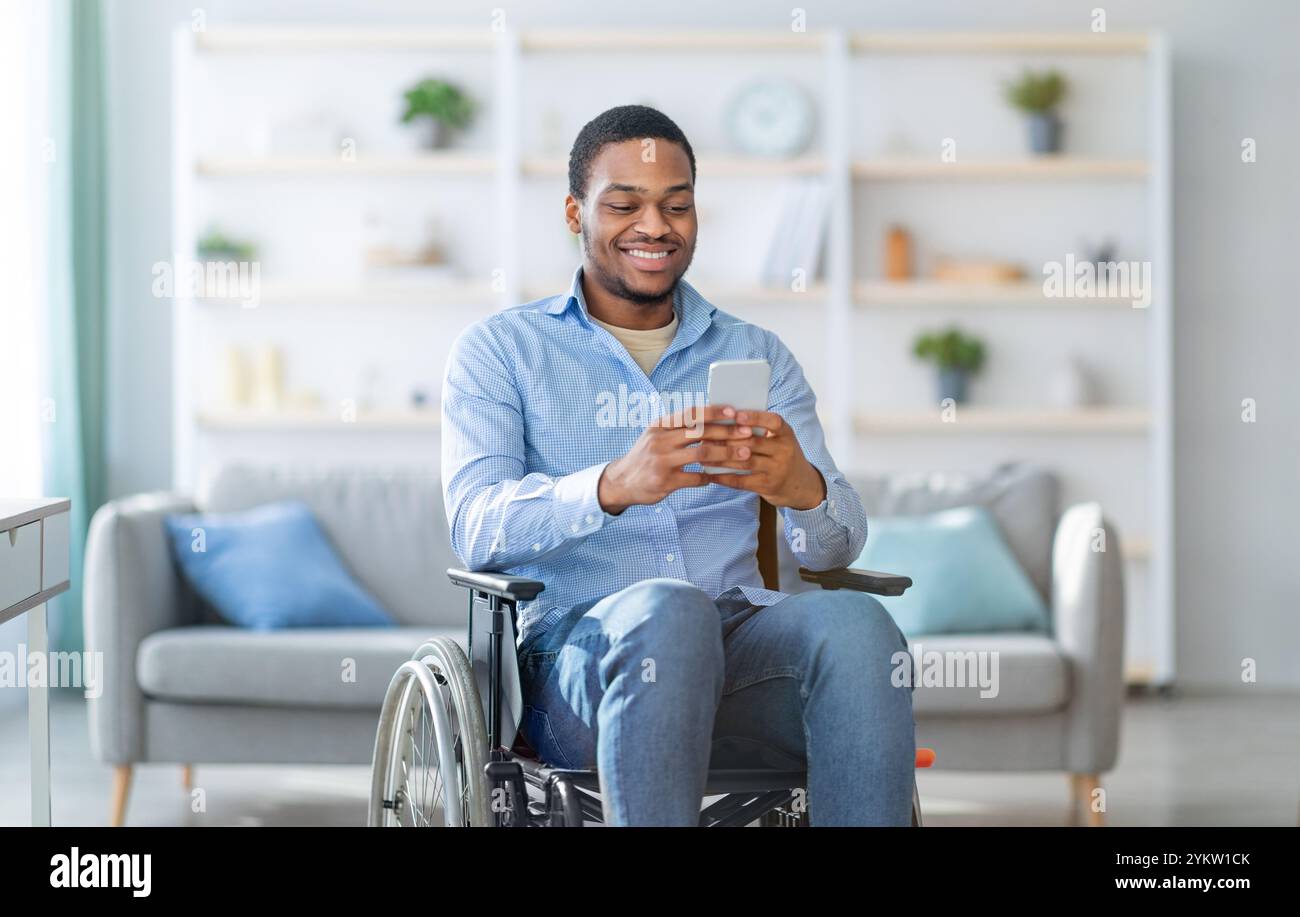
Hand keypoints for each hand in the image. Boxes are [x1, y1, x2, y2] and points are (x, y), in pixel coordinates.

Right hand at [598, 404, 755, 513]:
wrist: (621, 481)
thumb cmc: (645, 456)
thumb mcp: (655, 435)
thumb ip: (678, 428)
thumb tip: (710, 419)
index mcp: (660, 425)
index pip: (690, 413)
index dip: (714, 411)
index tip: (734, 411)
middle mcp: (660, 440)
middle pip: (700, 432)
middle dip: (727, 432)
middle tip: (748, 433)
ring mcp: (662, 461)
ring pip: (701, 453)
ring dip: (725, 453)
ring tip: (743, 454)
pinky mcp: (665, 481)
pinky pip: (695, 478)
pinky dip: (709, 477)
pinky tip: (717, 477)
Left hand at [701, 409, 826, 509]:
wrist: (801, 485)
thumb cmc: (782, 455)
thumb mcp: (779, 439)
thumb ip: (760, 430)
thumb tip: (724, 419)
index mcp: (786, 434)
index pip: (773, 422)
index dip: (755, 418)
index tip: (736, 415)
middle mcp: (784, 451)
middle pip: (753, 442)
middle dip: (727, 439)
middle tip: (705, 435)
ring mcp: (777, 469)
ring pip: (744, 462)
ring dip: (720, 458)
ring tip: (702, 454)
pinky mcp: (768, 486)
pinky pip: (742, 481)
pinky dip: (724, 477)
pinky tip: (710, 474)